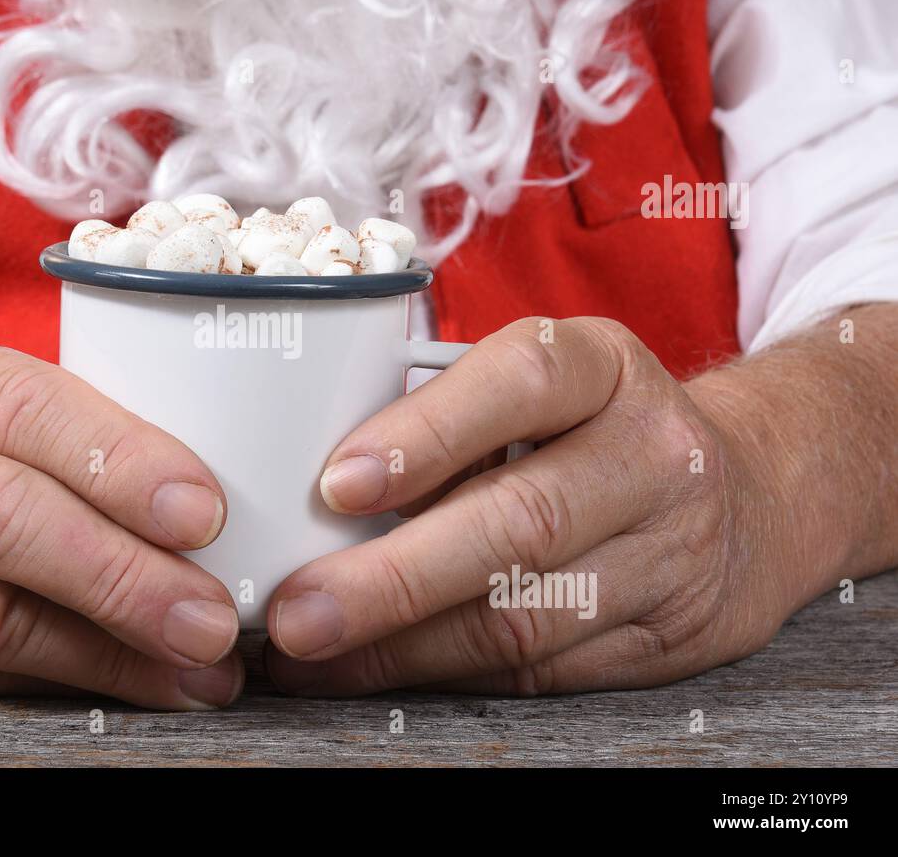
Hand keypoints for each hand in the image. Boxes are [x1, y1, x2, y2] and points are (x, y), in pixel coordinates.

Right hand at [0, 326, 242, 708]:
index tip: (205, 511)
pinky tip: (118, 684)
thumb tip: (198, 502)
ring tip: (192, 670)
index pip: (27, 409)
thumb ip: (56, 426)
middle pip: (3, 520)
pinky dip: (49, 681)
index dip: (122, 461)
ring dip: (103, 651)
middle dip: (123, 577)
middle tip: (213, 618)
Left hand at [264, 316, 842, 695]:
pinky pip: (542, 667)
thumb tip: (311, 495)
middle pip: (522, 520)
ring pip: (528, 613)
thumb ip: (445, 418)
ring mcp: (672, 549)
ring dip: (405, 645)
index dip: (426, 434)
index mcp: (604, 366)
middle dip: (393, 578)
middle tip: (298, 611)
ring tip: (315, 653)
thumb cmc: (595, 428)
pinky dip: (447, 674)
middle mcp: (653, 452)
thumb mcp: (538, 385)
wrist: (743, 494)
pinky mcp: (670, 633)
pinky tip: (380, 669)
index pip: (521, 382)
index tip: (337, 484)